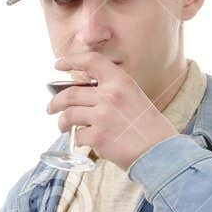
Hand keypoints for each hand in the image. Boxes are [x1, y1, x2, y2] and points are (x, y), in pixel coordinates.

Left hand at [46, 50, 180, 170]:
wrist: (160, 151)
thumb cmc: (148, 126)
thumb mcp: (134, 97)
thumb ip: (111, 91)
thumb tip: (84, 95)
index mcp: (121, 81)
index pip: (91, 61)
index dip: (71, 60)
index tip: (57, 65)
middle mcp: (110, 95)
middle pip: (70, 94)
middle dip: (55, 102)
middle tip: (50, 108)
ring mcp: (103, 116)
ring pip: (69, 115)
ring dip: (62, 122)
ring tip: (62, 127)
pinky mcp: (99, 137)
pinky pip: (78, 135)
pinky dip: (77, 139)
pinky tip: (83, 142)